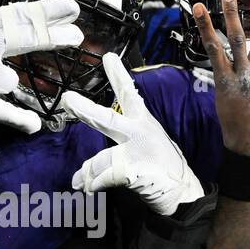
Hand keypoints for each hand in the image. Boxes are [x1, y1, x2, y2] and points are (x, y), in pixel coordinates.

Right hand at [0, 0, 82, 133]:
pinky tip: (33, 126)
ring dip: (9, 80)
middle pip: (31, 40)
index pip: (23, 13)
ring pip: (11, 80)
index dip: (50, 11)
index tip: (71, 9)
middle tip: (76, 36)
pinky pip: (3, 112)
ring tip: (5, 81)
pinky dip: (19, 120)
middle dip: (56, 37)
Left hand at [62, 53, 202, 215]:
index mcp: (142, 122)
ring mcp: (137, 153)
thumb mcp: (139, 153)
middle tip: (67, 99)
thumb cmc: (160, 168)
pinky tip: (88, 188)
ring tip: (79, 182)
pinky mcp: (134, 171)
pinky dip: (93, 183)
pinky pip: (104, 177)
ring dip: (88, 173)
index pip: (129, 94)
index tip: (108, 57)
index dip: (118, 75)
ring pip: (101, 160)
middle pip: (107, 120)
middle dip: (85, 110)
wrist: (182, 191)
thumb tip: (75, 180)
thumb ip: (106, 161)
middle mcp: (139, 133)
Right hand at [192, 0, 249, 158]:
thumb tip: (230, 61)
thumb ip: (226, 77)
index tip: (198, 7)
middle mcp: (242, 75)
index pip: (212, 47)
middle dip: (231, 14)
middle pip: (236, 38)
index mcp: (224, 80)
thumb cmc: (234, 124)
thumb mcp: (221, 99)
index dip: (204, 25)